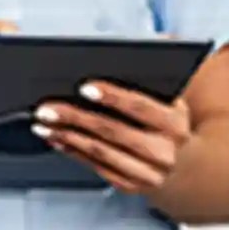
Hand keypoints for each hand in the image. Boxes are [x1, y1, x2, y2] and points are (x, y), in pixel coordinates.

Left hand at [33, 81, 192, 194]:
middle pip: (112, 131)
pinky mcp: (132, 186)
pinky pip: (96, 167)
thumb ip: (153, 73)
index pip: (140, 106)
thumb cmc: (166, 121)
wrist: (184, 163)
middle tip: (46, 108)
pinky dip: (73, 151)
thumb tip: (149, 43)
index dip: (112, 96)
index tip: (83, 87)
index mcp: (175, 123)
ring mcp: (149, 174)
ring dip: (66, 136)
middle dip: (75, 117)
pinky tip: (56, 138)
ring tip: (43, 123)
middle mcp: (165, 152)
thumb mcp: (170, 97)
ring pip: (100, 152)